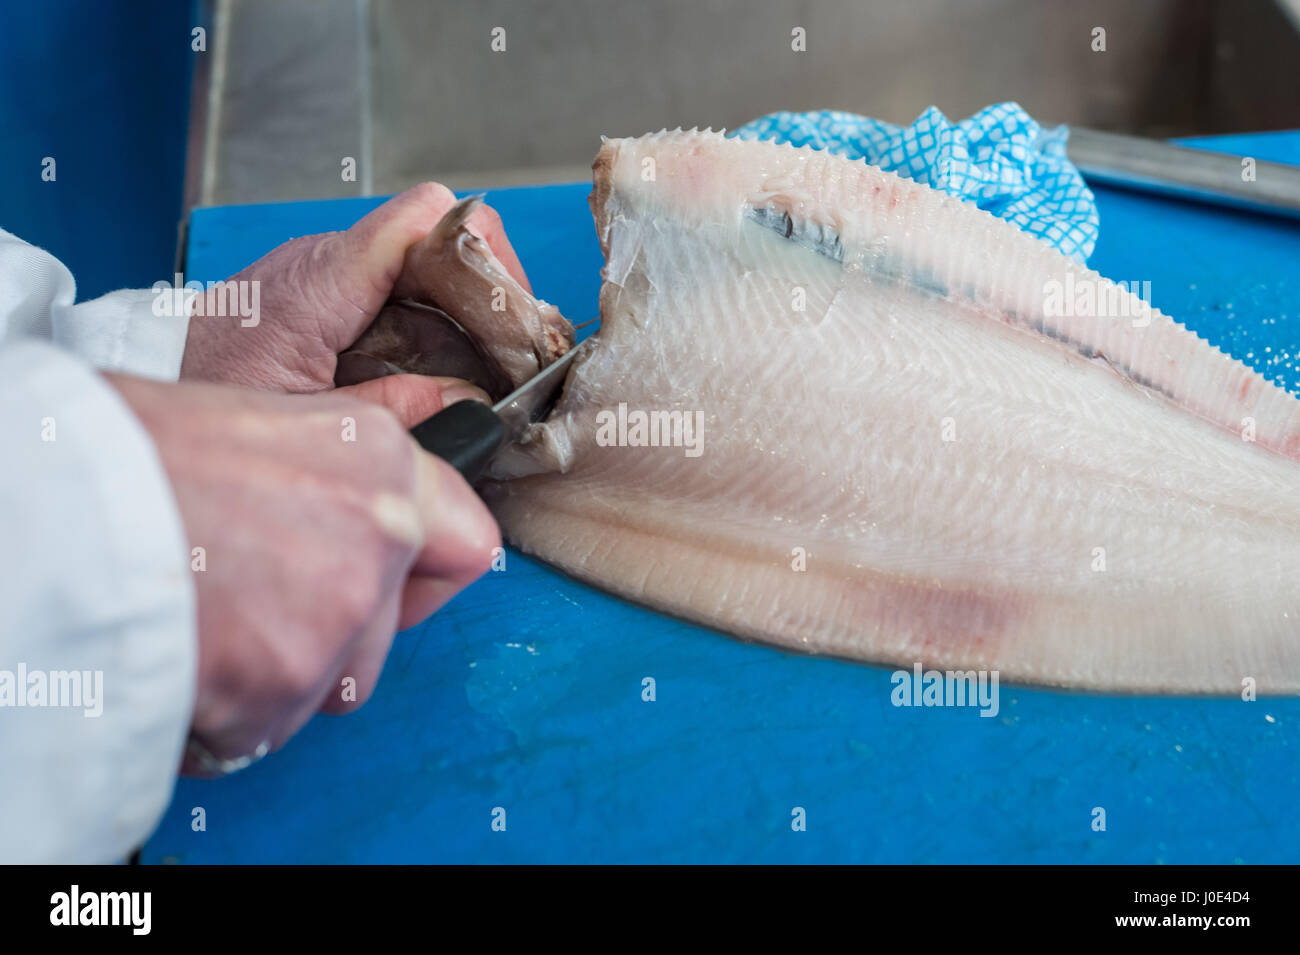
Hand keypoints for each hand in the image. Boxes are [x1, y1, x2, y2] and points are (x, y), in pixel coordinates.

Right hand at [107, 371, 499, 773]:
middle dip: (339, 628)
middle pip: (394, 625)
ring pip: (337, 680)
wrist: (49, 508)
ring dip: (286, 671)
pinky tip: (182, 654)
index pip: (468, 542)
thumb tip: (389, 477)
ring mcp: (337, 615)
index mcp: (377, 459)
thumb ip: (339, 463)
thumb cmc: (126, 452)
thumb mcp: (255, 420)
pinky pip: (271, 724)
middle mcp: (378, 535)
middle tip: (262, 602)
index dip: (427, 571)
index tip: (397, 578)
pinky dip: (229, 711)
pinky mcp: (283, 687)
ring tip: (209, 622)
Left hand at [179, 182, 530, 393]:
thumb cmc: (218, 415)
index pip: (423, 215)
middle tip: (511, 350)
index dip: (482, 250)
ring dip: (460, 308)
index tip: (511, 308)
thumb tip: (473, 400)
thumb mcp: (314, 428)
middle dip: (483, 290)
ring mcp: (321, 270)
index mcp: (319, 281)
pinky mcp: (321, 289)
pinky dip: (431, 316)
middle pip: (435, 237)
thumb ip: (396, 414)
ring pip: (421, 260)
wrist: (155, 419)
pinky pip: (396, 282)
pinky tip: (441, 364)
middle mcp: (322, 260)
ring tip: (484, 363)